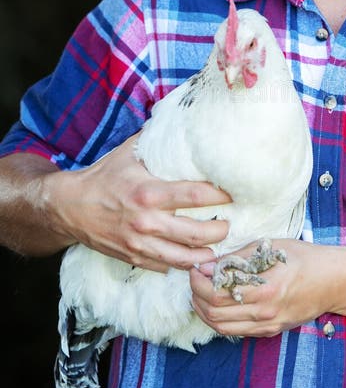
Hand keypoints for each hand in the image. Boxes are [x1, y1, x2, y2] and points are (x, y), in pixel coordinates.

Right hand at [44, 134, 230, 271]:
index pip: (196, 197)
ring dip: (207, 254)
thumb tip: (184, 120)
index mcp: (149, 192)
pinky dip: (183, 265)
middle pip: (197, 234)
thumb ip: (158, 139)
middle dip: (220, 231)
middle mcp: (147, 221)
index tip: (233, 194)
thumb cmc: (104, 176)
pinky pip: (166, 267)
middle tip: (229, 224)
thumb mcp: (130, 152)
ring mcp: (140, 244)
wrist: (69, 207)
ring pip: (185, 259)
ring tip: (218, 246)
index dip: (220, 196)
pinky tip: (194, 258)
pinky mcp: (134, 258)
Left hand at [189, 238, 336, 337]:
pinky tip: (219, 304)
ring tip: (202, 293)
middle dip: (197, 296)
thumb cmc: (305, 258)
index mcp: (265, 288)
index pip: (217, 293)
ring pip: (221, 327)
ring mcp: (268, 325)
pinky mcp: (270, 331)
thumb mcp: (271, 248)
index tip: (197, 268)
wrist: (333, 282)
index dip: (199, 281)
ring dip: (204, 311)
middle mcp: (265, 311)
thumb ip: (238, 258)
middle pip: (215, 314)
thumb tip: (208, 265)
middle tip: (195, 279)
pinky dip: (220, 319)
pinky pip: (236, 331)